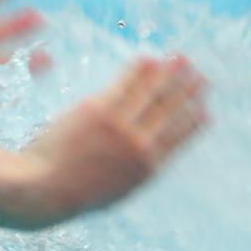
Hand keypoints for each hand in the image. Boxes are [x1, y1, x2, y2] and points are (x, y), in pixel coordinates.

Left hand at [10, 55, 207, 228]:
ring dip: (170, 73)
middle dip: (188, 90)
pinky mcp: (97, 111)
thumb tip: (146, 158)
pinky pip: (124, 84)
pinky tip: (148, 58)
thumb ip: (134, 170)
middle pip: (171, 110)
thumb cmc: (74, 192)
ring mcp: (120, 126)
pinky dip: (139, 70)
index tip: (205, 108)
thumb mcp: (115, 189)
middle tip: (201, 76)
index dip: (194, 120)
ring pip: (152, 93)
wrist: (45, 190)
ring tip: (182, 59)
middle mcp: (140, 144)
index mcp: (148, 167)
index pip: (180, 137)